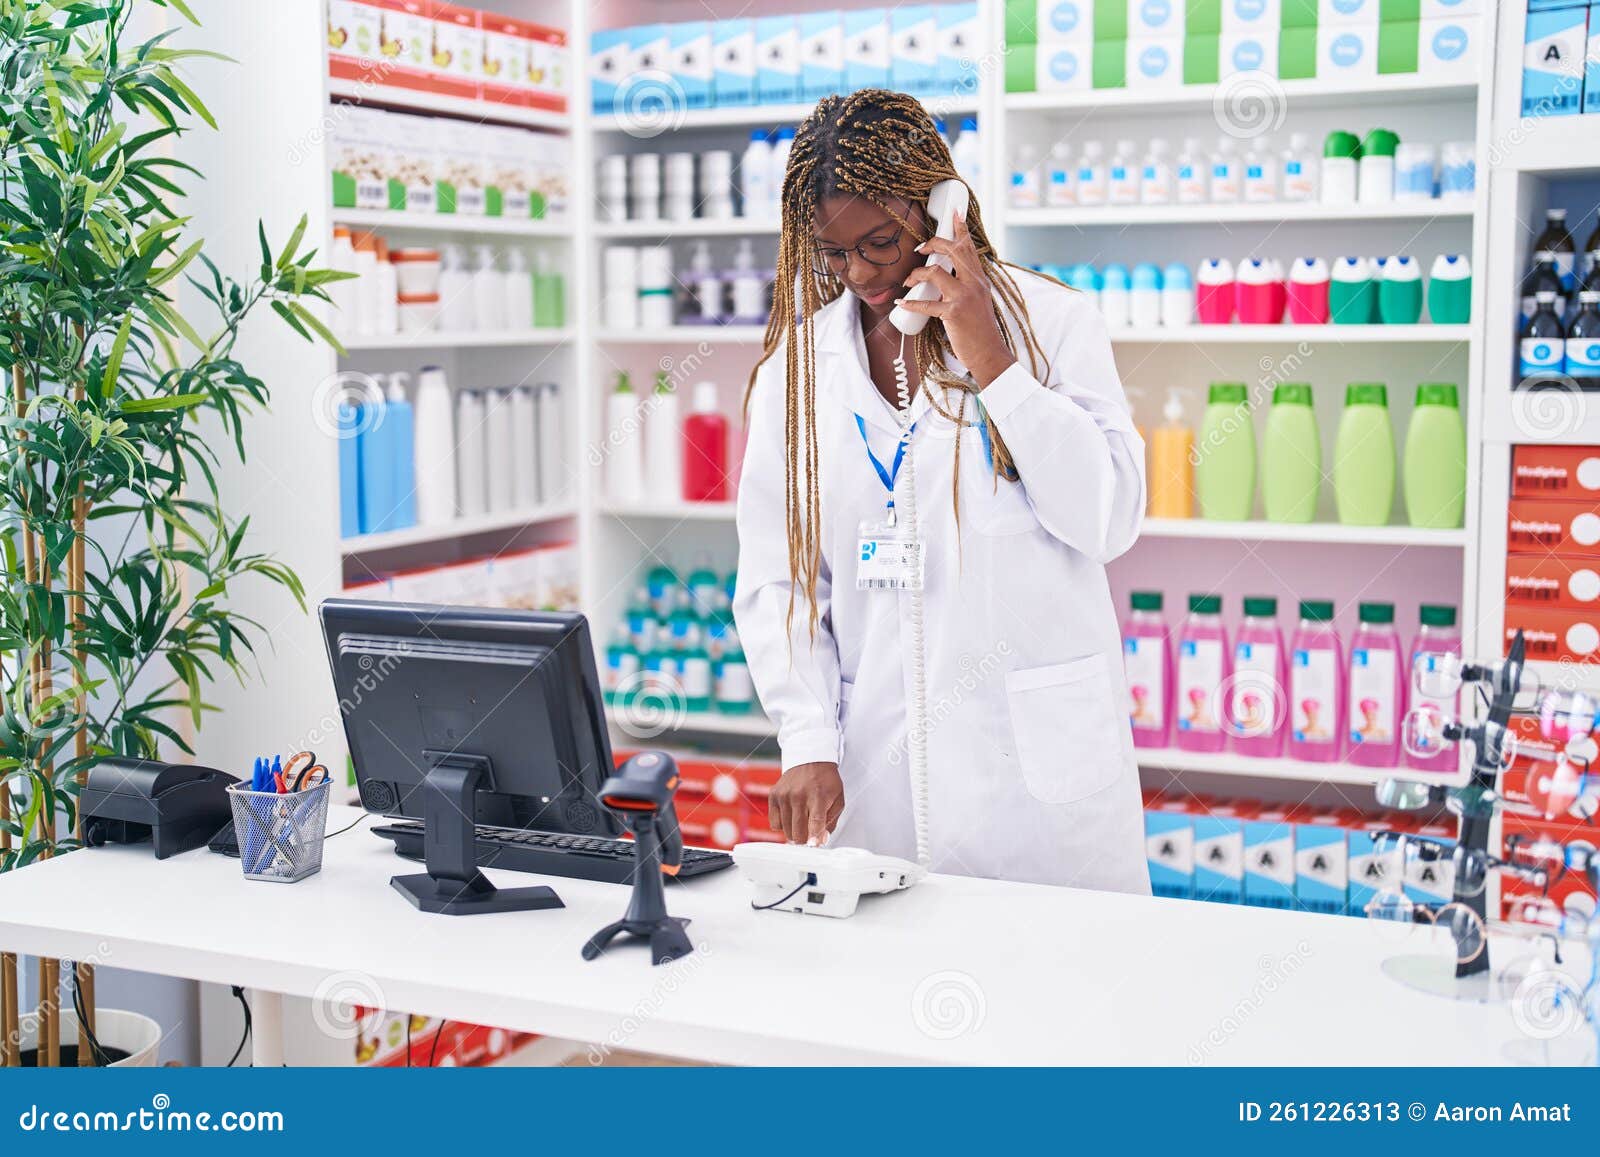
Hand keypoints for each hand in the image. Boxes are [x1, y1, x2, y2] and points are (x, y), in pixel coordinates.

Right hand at [769, 761, 844, 844]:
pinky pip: (774, 823)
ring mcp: (784, 795)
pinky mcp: (774, 795)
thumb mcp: (838, 799)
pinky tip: (791, 817)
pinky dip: (783, 825)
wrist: (811, 760)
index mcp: (818, 796)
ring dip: (794, 832)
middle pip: (797, 831)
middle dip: (805, 839)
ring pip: (786, 830)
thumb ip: (831, 822)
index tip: (813, 846)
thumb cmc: (826, 781)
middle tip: (810, 834)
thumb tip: (820, 841)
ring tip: (802, 822)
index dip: (814, 837)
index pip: (815, 821)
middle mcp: (799, 795)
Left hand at [896, 209, 1016, 388]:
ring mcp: (964, 297)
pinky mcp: (953, 313)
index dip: (961, 229)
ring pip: (934, 273)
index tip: (954, 213)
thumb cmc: (980, 330)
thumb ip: (964, 287)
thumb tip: (942, 280)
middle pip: (952, 251)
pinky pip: (926, 304)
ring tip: (908, 282)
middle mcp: (974, 284)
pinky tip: (901, 303)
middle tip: (920, 249)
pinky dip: (910, 303)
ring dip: (916, 275)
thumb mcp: (977, 302)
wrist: (989, 353)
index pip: (970, 248)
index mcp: (979, 279)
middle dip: (933, 244)